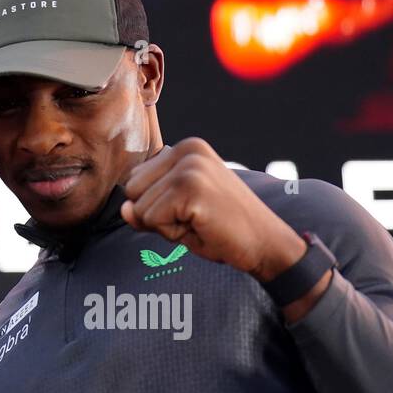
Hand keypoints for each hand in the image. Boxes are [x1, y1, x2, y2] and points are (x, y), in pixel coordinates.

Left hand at [120, 138, 306, 280]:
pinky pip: (152, 220)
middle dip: (156, 215)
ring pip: (140, 207)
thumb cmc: (223, 229)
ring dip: (166, 226)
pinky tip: (202, 227)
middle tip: (195, 218)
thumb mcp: (178, 213)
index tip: (192, 209)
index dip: (156, 205)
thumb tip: (124, 209)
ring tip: (200, 222)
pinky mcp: (190, 188)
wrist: (267, 245)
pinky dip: (172, 233)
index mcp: (186, 148)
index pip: (135, 179)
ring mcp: (190, 167)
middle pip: (132, 190)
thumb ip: (146, 208)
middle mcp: (187, 149)